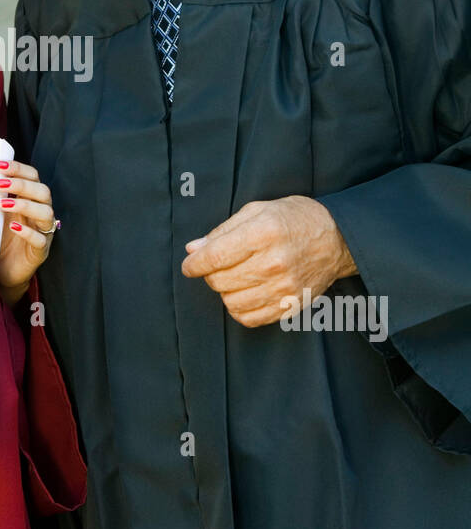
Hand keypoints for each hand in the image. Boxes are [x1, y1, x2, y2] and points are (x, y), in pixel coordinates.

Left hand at [0, 160, 57, 304]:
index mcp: (29, 198)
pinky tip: (14, 228)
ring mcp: (43, 232)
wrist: (0, 271)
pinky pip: (41, 240)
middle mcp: (39, 212)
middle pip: (42, 191)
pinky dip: (29, 233)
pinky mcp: (40, 251)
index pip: (32, 177)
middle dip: (22, 185)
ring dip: (25, 205)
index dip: (19, 168)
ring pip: (45, 213)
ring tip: (2, 204)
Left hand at [181, 196, 356, 328]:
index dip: (194, 264)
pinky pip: (250, 318)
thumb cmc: (294, 219)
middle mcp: (274, 262)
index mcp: (263, 233)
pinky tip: (245, 294)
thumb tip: (193, 250)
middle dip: (210, 274)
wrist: (338, 237)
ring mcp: (284, 287)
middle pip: (220, 280)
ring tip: (234, 278)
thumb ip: (222, 231)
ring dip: (225, 291)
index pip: (215, 257)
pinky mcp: (291, 305)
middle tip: (218, 266)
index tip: (189, 265)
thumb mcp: (257, 211)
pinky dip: (240, 309)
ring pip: (231, 302)